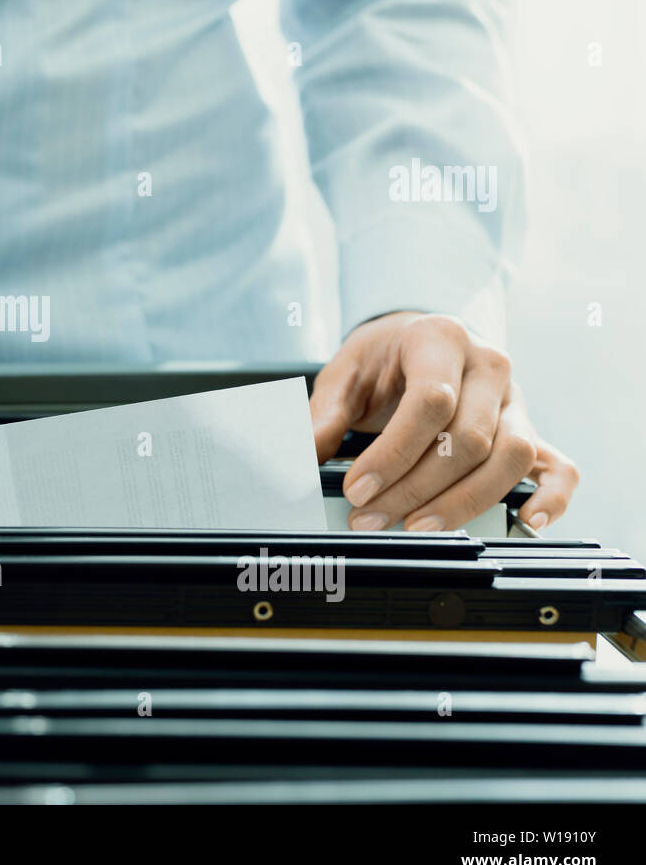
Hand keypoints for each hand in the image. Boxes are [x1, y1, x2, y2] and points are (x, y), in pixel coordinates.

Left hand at [310, 312, 577, 531]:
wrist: (418, 337)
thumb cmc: (382, 357)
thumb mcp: (344, 374)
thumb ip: (323, 414)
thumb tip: (305, 456)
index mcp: (440, 340)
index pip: (430, 403)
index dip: (392, 454)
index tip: (357, 489)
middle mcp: (489, 366)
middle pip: (468, 439)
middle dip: (414, 488)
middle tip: (368, 517)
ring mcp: (516, 399)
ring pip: (510, 457)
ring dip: (463, 502)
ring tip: (414, 527)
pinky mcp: (530, 429)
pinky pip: (559, 466)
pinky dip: (552, 498)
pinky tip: (525, 523)